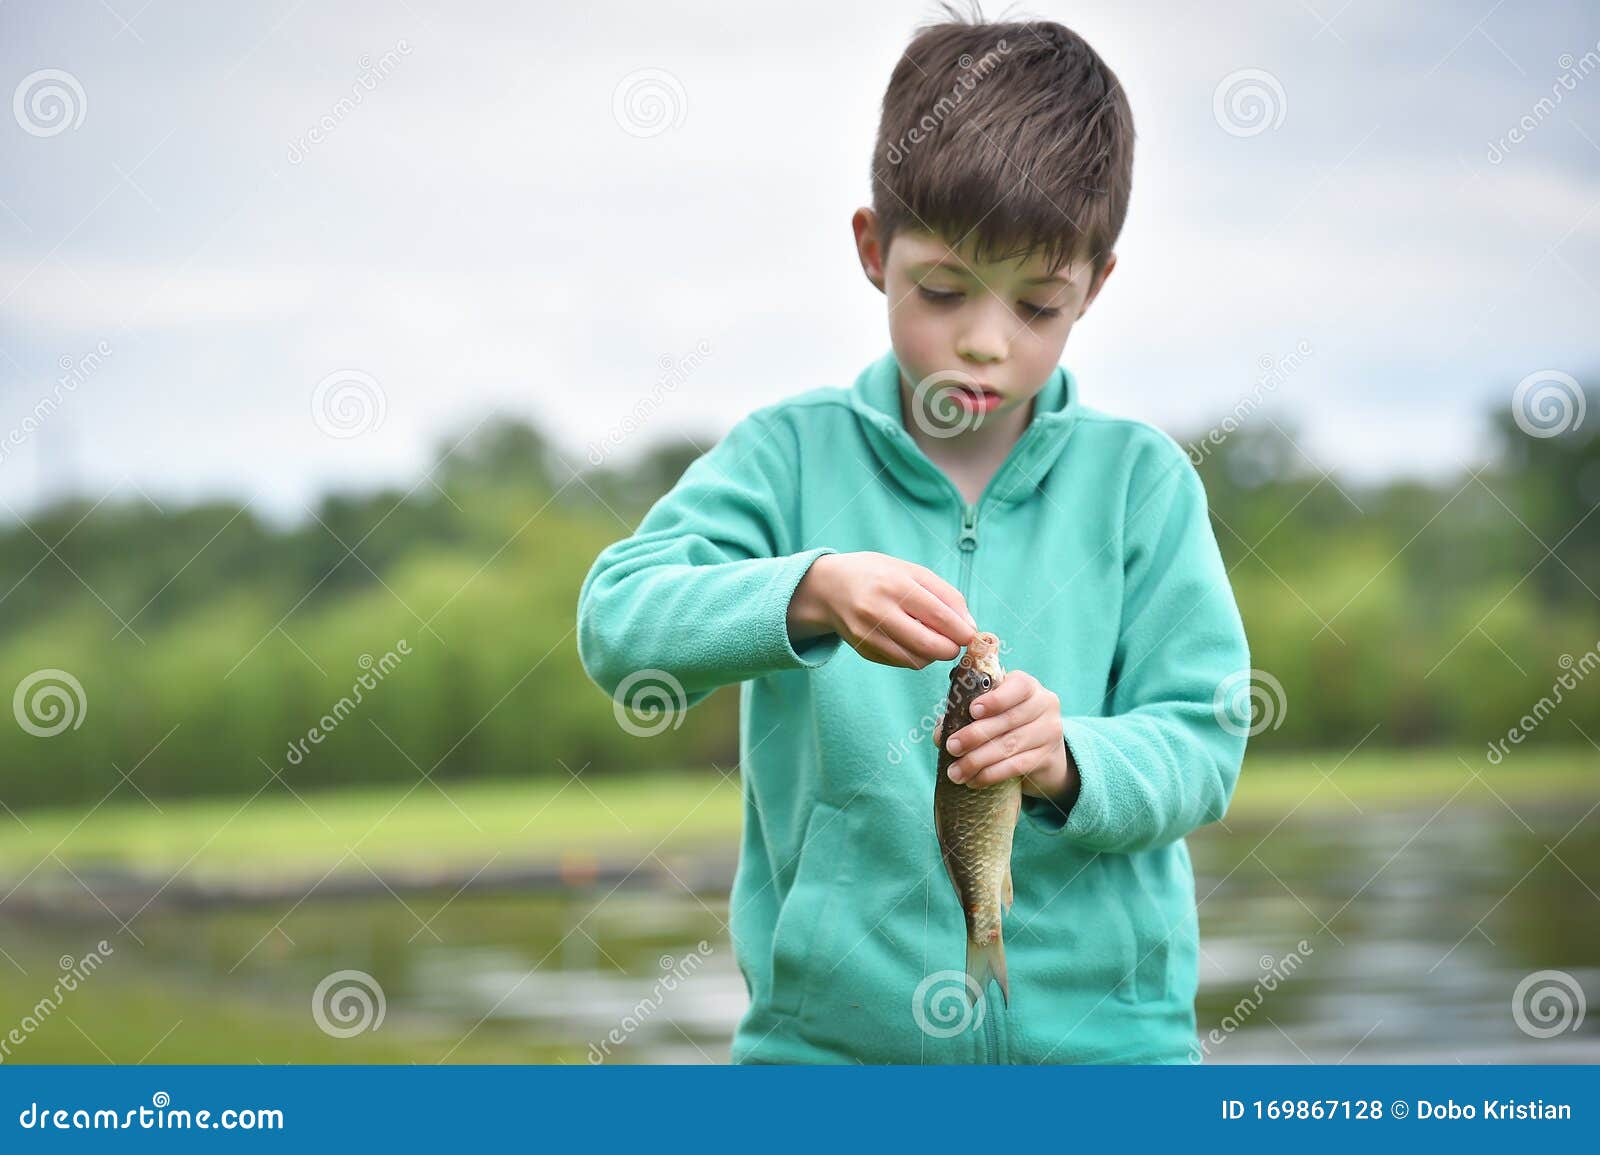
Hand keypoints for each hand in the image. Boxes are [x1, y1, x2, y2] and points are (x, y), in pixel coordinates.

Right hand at [788, 552, 976, 668]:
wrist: (829, 587)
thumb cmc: (879, 575)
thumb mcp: (913, 572)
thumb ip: (945, 595)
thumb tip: (970, 627)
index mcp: (895, 585)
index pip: (938, 615)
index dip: (961, 631)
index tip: (972, 636)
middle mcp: (878, 611)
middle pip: (928, 644)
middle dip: (950, 649)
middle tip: (955, 643)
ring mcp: (868, 634)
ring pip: (916, 660)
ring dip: (933, 655)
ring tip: (932, 639)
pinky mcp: (863, 650)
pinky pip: (901, 662)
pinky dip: (914, 657)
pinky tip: (911, 642)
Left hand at [943, 669, 1078, 802]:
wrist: (1045, 750)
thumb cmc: (1008, 723)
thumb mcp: (992, 711)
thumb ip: (966, 714)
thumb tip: (940, 734)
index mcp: (1027, 686)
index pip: (1017, 687)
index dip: (995, 699)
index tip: (972, 711)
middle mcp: (1044, 705)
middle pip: (1008, 720)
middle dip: (975, 735)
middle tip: (951, 747)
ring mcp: (1049, 732)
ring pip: (1010, 746)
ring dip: (978, 760)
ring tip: (955, 772)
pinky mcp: (1047, 757)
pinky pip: (1016, 766)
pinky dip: (992, 774)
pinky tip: (974, 780)